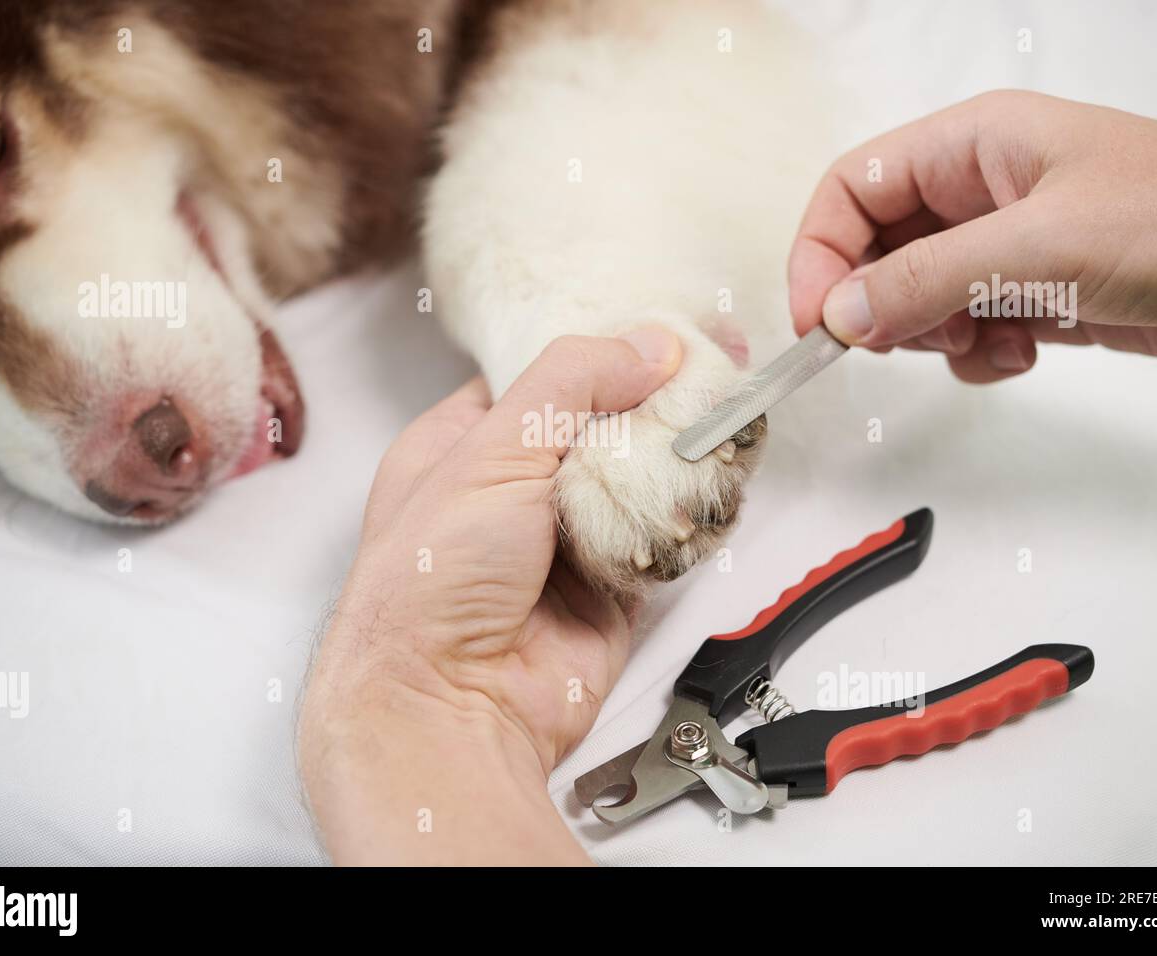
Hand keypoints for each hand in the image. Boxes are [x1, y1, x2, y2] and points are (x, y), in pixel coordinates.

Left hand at [299, 330, 681, 864]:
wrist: (450, 705)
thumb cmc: (432, 580)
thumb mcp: (489, 452)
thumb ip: (570, 384)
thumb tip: (648, 343)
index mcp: (466, 444)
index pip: (548, 378)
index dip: (608, 353)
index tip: (671, 331)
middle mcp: (515, 490)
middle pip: (604, 427)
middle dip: (656, 405)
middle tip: (717, 374)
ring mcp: (563, 541)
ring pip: (640, 481)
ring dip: (679, 461)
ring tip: (723, 429)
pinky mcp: (609, 590)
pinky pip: (661, 541)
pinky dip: (687, 521)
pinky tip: (714, 492)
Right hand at [788, 90, 1156, 381]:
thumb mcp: (1042, 245)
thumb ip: (930, 280)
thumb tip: (842, 316)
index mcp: (973, 145)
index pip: (853, 190)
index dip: (821, 253)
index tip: (818, 322)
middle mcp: (980, 192)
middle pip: (876, 250)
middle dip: (880, 304)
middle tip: (901, 340)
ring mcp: (1006, 246)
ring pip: (915, 299)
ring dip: (933, 336)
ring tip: (988, 338)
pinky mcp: (1033, 295)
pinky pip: (964, 331)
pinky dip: (978, 356)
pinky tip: (1026, 351)